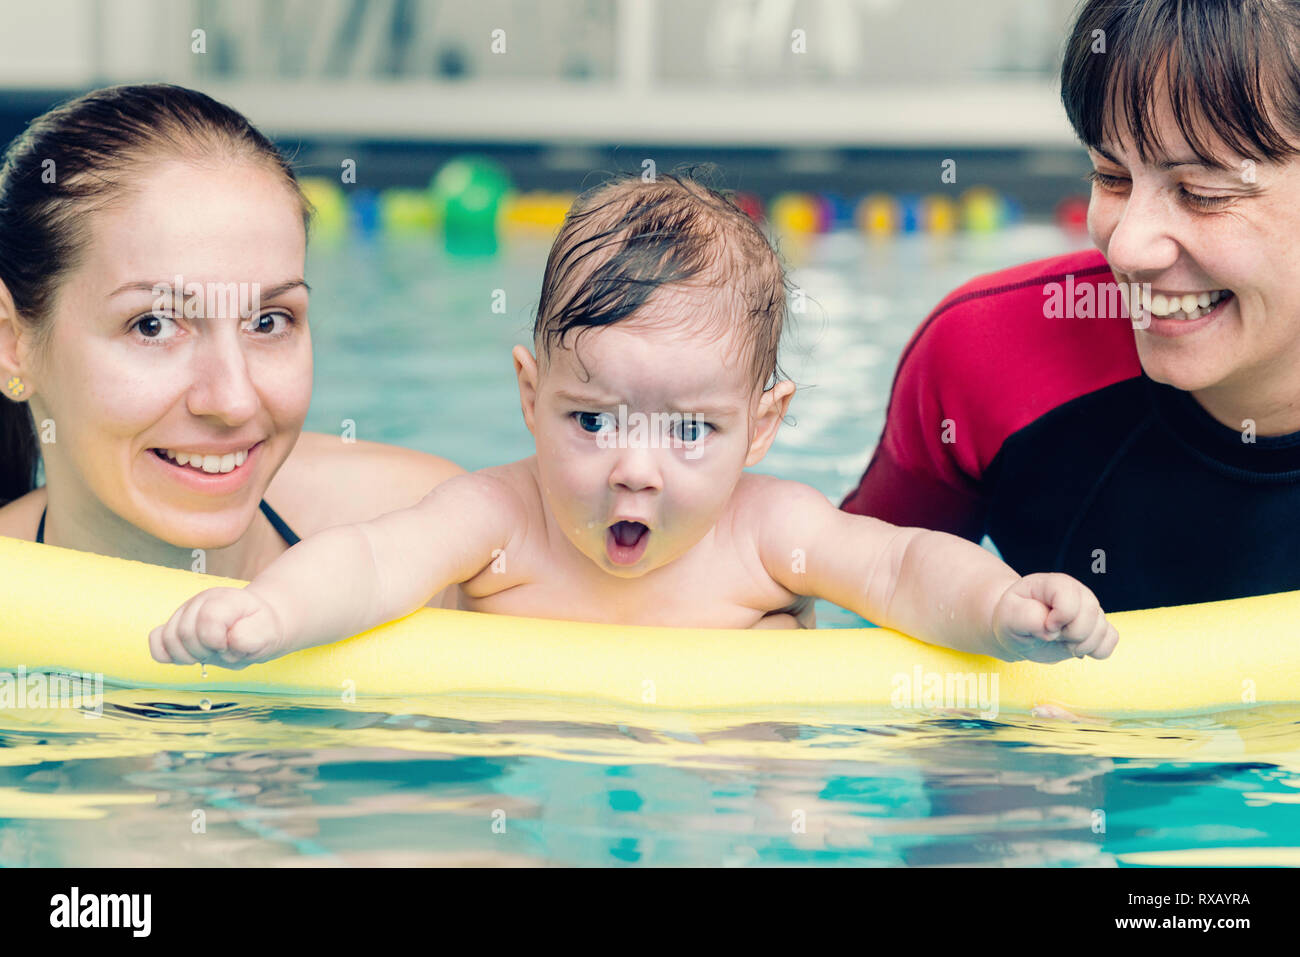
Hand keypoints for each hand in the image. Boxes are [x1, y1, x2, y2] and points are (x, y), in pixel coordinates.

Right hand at [149, 587, 285, 668]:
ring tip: (209, 652)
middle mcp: (201, 601)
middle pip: (185, 633)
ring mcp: (185, 612)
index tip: (231, 645)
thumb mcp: (267, 632)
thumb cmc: (260, 628)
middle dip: (205, 652)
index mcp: (225, 599)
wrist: (256, 623)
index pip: (207, 620)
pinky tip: (188, 657)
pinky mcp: (174, 626)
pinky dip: (167, 654)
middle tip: (223, 650)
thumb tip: (230, 641)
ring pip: (168, 639)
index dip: (217, 642)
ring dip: (189, 656)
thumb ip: (251, 636)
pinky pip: (156, 641)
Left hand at [991, 573, 1117, 662]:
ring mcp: (1090, 608)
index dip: (1059, 618)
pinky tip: (1076, 648)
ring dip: (1082, 645)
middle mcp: (1077, 592)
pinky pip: (1111, 640)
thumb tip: (1051, 629)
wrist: (1018, 631)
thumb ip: (1027, 617)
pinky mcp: (1097, 626)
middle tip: (1052, 636)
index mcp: (1054, 584)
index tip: (1045, 626)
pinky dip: (1096, 650)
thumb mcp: (1009, 617)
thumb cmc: (1013, 620)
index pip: (1070, 598)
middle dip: (1071, 635)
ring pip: (1103, 630)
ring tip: (1062, 642)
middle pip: (1091, 615)